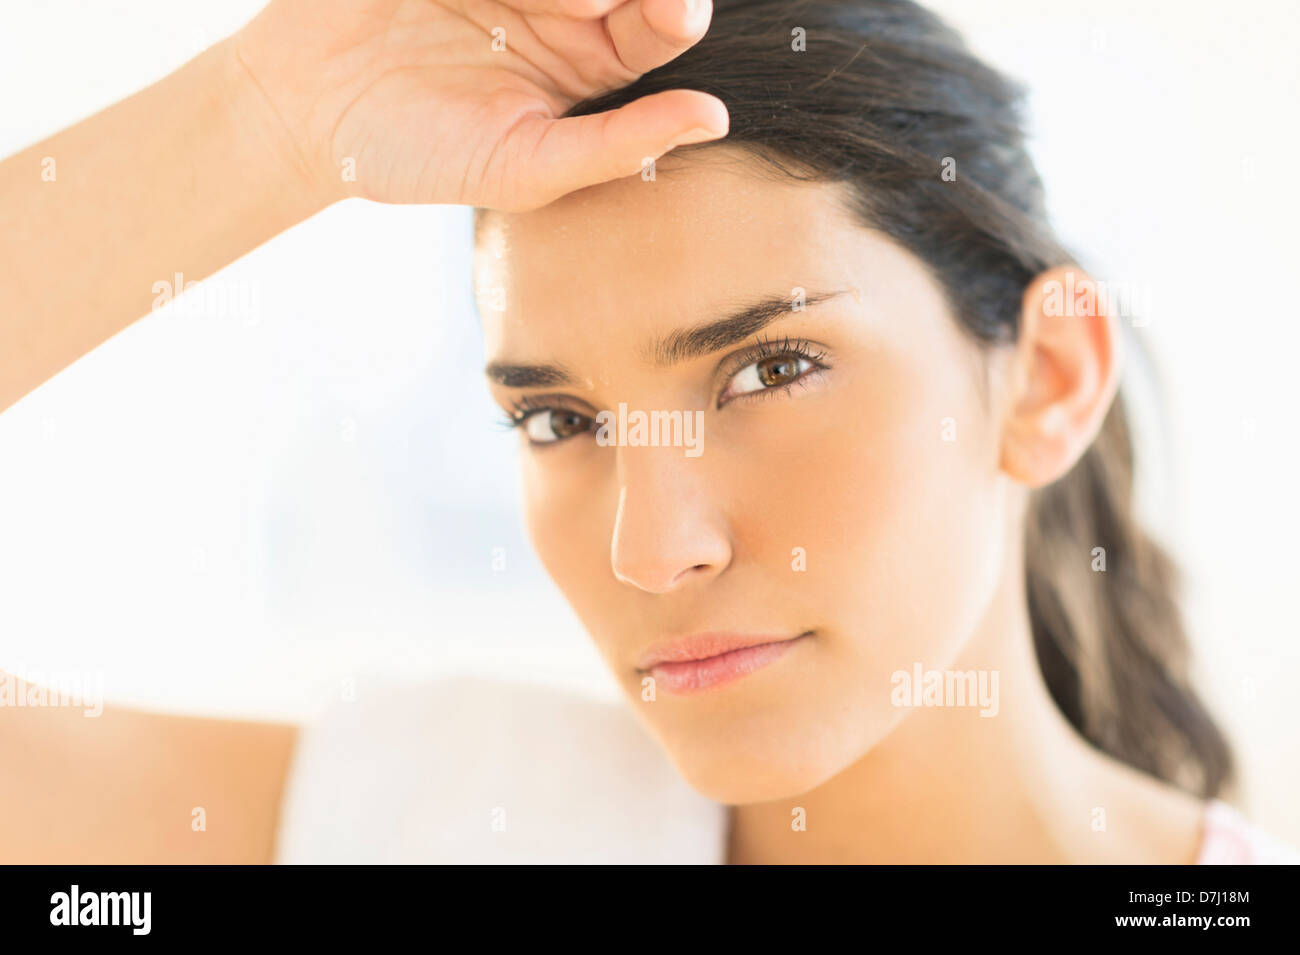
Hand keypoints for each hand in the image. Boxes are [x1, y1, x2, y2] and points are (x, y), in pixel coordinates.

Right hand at [230, 0, 728, 210]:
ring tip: (556, 1)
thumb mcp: (523, 167)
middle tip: (595, 4)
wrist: (308, 116)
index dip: (678, 10)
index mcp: (592, 58)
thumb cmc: (422, 153)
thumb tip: (714, 120)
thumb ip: (618, 146)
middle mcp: (563, 0)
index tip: (677, 11)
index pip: (664, 21)